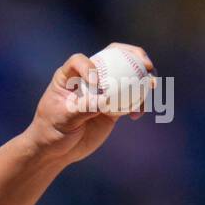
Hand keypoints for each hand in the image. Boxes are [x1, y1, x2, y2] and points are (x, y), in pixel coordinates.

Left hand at [23, 43, 156, 164]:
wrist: (57, 150)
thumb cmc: (51, 131)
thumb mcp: (64, 119)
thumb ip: (83, 108)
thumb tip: (106, 99)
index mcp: (68, 76)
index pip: (80, 61)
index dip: (89, 66)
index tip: (95, 83)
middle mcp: (88, 78)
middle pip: (113, 56)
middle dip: (132, 54)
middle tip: (146, 64)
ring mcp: (103, 90)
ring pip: (128, 75)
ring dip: (144, 77)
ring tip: (152, 85)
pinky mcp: (113, 106)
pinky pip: (131, 99)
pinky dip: (138, 103)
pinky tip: (137, 115)